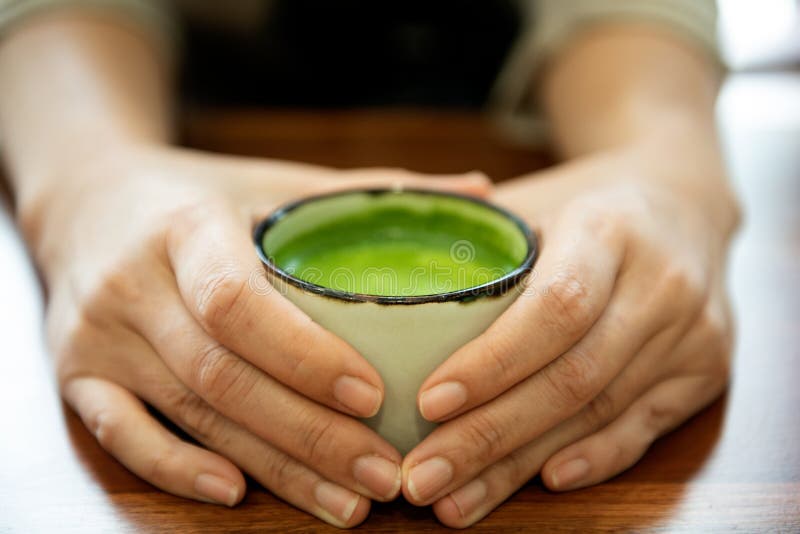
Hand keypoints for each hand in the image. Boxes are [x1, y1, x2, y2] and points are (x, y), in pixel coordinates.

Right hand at [26, 144, 489, 526]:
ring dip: (271, 466)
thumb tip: (482, 193)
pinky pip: (120, 434)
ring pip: (189, 415)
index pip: (238, 302)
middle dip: (309, 435)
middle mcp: (133, 284)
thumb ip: (372, 192)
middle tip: (385, 474)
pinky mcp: (76, 373)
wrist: (89, 203)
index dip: (305, 356)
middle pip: (222, 377)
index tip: (376, 397)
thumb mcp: (275, 182)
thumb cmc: (200, 197)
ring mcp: (98, 335)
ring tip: (346, 500)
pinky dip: (177, 469)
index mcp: (186, 228)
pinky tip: (239, 491)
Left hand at [399, 148, 739, 525]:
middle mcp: (662, 283)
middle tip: (421, 477)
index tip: (427, 403)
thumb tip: (376, 289)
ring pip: (601, 413)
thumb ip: (470, 240)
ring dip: (523, 464)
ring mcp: (693, 331)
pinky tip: (542, 481)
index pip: (555, 309)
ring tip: (457, 498)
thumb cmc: (585, 206)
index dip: (492, 364)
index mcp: (610, 230)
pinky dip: (591, 459)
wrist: (685, 204)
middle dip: (490, 437)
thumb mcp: (533, 200)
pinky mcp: (708, 368)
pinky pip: (645, 428)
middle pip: (574, 378)